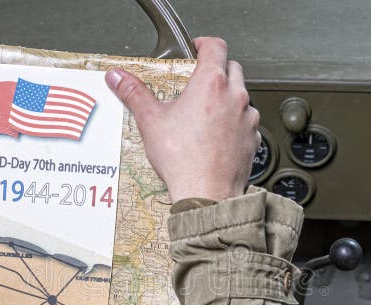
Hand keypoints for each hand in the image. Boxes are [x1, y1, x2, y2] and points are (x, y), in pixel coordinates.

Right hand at [105, 37, 259, 202]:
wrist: (206, 194)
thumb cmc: (184, 161)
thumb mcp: (151, 122)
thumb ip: (134, 94)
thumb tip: (119, 78)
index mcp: (211, 84)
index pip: (215, 46)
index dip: (203, 44)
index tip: (196, 49)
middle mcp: (235, 97)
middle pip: (232, 68)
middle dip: (216, 70)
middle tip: (197, 82)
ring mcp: (247, 119)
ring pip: (242, 96)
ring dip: (227, 98)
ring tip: (205, 113)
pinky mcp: (252, 140)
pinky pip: (246, 123)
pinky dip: (234, 123)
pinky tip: (217, 135)